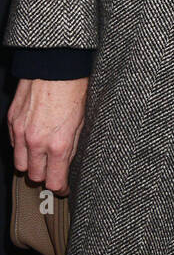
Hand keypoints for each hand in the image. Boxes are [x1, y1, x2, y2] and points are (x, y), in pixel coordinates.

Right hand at [7, 77, 87, 194]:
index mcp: (58, 145)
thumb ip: (72, 147)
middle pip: (35, 176)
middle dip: (45, 176)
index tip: (63, 187)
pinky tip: (33, 139)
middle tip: (53, 170)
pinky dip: (22, 146)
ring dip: (30, 163)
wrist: (55, 67)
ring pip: (20, 163)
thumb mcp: (81, 123)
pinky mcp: (12, 121)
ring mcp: (21, 132)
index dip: (59, 187)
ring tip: (41, 157)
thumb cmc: (73, 90)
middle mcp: (36, 142)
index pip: (53, 181)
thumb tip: (66, 164)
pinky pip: (13, 144)